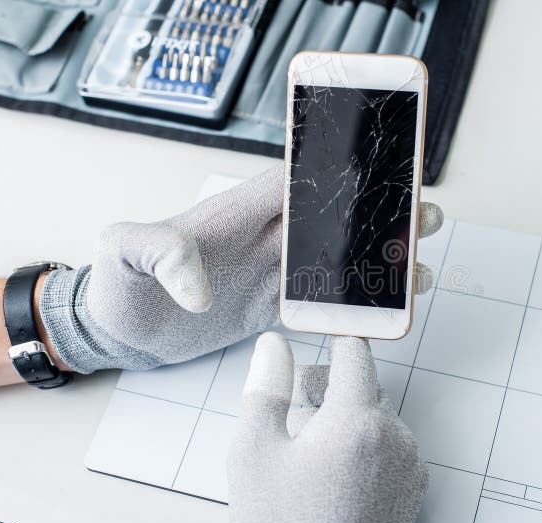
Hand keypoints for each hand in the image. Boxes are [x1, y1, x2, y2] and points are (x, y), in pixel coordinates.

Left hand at [39, 165, 442, 372]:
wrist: (121, 331)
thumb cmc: (117, 285)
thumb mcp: (122, 252)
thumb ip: (155, 252)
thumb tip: (196, 290)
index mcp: (235, 213)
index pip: (294, 182)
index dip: (338, 173)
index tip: (384, 170)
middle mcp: (261, 237)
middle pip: (330, 217)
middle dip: (378, 213)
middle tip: (424, 215)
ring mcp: (269, 272)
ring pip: (335, 259)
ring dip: (376, 258)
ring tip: (419, 264)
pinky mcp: (268, 307)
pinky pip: (320, 302)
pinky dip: (354, 303)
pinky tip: (383, 308)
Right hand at [227, 333, 427, 522]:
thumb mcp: (254, 454)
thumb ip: (265, 389)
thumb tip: (273, 347)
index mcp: (357, 422)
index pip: (355, 352)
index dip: (332, 339)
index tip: (319, 334)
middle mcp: (394, 439)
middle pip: (366, 386)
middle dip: (332, 388)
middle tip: (298, 406)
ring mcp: (409, 468)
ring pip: (379, 418)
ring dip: (349, 418)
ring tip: (312, 447)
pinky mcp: (413, 491)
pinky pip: (392, 448)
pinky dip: (367, 446)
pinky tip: (334, 472)